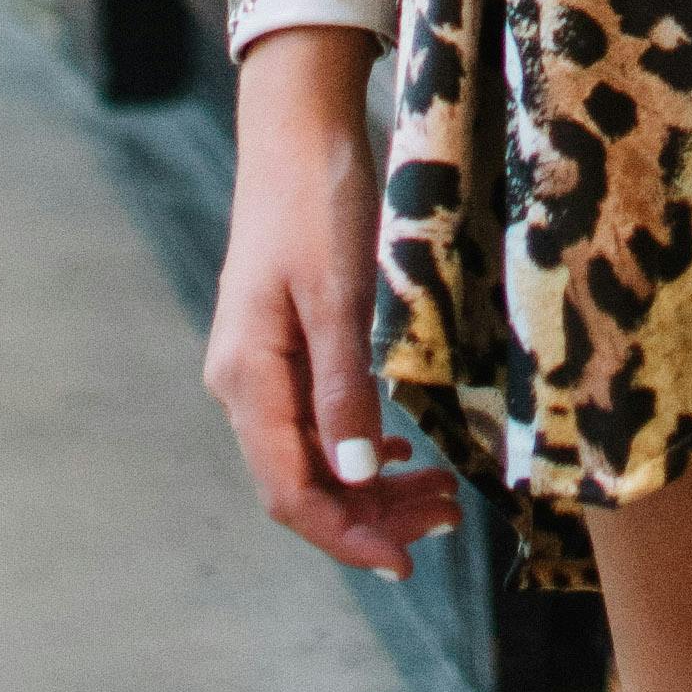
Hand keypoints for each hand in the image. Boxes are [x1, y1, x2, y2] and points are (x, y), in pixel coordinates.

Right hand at [202, 32, 460, 583]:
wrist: (296, 128)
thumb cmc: (318, 200)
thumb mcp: (341, 294)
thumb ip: (345, 388)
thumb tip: (358, 475)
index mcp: (249, 379)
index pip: (291, 492)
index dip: (346, 536)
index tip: (405, 563)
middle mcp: (244, 383)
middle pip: (303, 482)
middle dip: (372, 514)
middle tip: (447, 518)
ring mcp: (259, 364)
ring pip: (313, 454)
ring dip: (373, 483)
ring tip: (440, 494)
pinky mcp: (280, 342)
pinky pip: (316, 419)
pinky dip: (361, 443)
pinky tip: (403, 448)